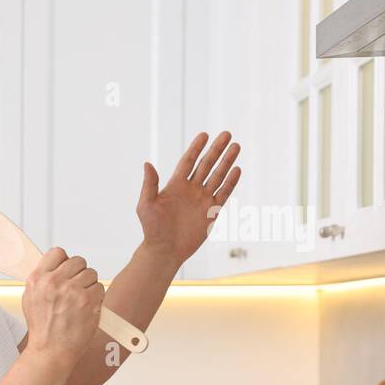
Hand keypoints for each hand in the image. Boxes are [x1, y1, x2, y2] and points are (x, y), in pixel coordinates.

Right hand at [21, 247, 104, 359]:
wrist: (51, 351)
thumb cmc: (42, 329)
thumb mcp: (30, 299)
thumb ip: (42, 280)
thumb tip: (55, 266)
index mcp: (37, 279)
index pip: (57, 252)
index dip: (65, 261)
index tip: (67, 271)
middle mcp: (54, 282)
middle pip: (78, 261)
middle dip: (80, 274)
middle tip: (76, 289)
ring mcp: (72, 290)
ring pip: (91, 273)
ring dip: (89, 285)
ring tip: (81, 301)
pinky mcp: (88, 300)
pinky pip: (100, 287)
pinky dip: (96, 297)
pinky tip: (86, 308)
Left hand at [137, 131, 240, 265]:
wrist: (165, 250)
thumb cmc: (152, 229)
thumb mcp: (146, 205)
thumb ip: (149, 184)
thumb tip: (147, 163)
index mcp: (175, 185)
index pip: (188, 161)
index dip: (196, 148)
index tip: (204, 135)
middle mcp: (191, 189)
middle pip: (206, 165)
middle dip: (216, 150)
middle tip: (227, 134)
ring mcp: (202, 199)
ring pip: (217, 176)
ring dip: (227, 161)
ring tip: (236, 146)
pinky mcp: (212, 211)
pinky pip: (224, 194)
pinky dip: (231, 182)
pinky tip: (237, 169)